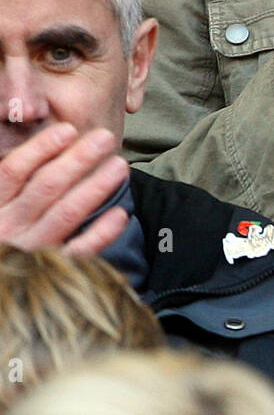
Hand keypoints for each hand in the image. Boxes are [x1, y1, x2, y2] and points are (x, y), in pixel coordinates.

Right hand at [0, 124, 129, 256]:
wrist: (7, 284)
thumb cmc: (10, 222)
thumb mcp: (6, 199)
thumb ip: (18, 176)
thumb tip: (56, 139)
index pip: (13, 171)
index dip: (40, 149)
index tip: (68, 130)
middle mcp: (9, 226)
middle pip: (45, 187)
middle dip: (78, 160)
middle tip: (105, 138)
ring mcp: (31, 249)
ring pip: (65, 214)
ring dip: (94, 187)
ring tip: (120, 166)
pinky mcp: (53, 268)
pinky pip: (79, 251)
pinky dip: (101, 233)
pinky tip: (121, 214)